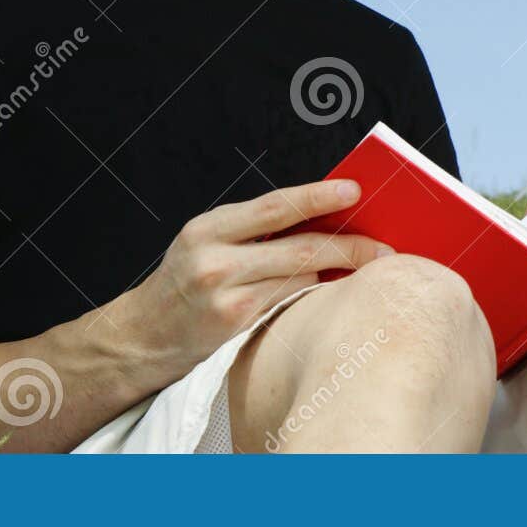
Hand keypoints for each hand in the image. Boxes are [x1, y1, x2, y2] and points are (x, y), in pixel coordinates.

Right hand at [118, 179, 392, 378]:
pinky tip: (332, 293)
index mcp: (209, 228)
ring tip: (367, 269)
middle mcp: (215, 258)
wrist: (142, 337)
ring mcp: (224, 294)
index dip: (318, 196)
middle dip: (349, 244)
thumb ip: (254, 232)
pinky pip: (288, 303)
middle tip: (384, 248)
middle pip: (299, 246)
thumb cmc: (185, 285)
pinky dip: (313, 295)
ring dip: (336, 272)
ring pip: (299, 277)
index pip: (275, 206)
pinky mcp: (233, 325)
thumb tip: (320, 217)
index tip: (354, 190)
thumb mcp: (208, 244)